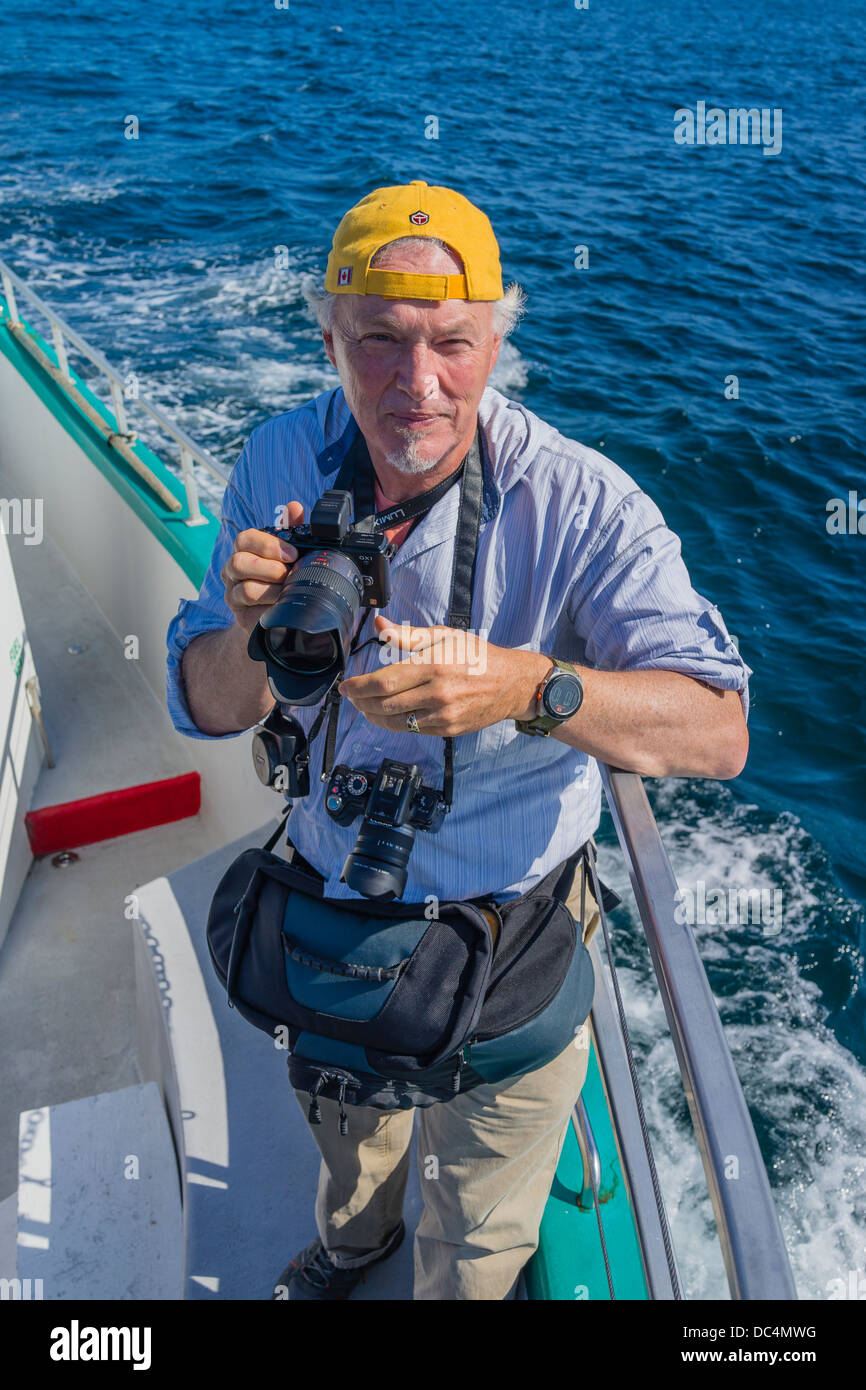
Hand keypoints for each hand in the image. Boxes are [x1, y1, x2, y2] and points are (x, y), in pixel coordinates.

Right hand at [221, 501, 303, 634]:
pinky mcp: (237, 608)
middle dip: (270, 567)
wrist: (282, 613)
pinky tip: (280, 601)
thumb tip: (294, 507)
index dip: (268, 545)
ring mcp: (232, 589)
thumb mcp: (293, 554)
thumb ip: (293, 530)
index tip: (293, 555)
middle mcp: (234, 567)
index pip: (245, 539)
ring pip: (243, 583)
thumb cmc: (286, 578)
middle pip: (239, 560)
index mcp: (246, 549)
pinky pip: (246, 599)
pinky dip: (267, 599)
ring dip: (270, 585)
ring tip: (286, 589)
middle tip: (289, 574)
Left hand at [337, 616, 552, 735]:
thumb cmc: (477, 655)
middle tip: (352, 697)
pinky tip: (389, 715)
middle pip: (384, 705)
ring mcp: (443, 715)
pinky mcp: (449, 730)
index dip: (358, 687)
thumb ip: (408, 635)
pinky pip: (414, 730)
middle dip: (361, 703)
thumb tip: (379, 624)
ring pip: (396, 722)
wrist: (512, 683)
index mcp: (433, 665)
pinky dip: (396, 723)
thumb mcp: (444, 636)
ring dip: (374, 716)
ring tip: (365, 708)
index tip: (345, 687)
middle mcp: (437, 693)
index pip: (383, 682)